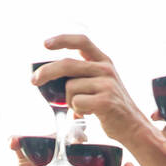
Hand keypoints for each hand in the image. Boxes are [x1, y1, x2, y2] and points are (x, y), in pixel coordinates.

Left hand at [37, 35, 152, 145]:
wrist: (132, 125)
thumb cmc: (110, 106)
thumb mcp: (101, 83)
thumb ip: (82, 76)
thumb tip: (51, 78)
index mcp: (104, 61)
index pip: (82, 41)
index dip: (62, 40)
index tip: (45, 44)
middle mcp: (106, 69)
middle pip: (67, 65)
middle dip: (47, 72)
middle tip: (34, 81)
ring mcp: (107, 84)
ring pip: (70, 88)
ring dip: (70, 101)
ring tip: (83, 108)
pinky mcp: (105, 101)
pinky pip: (77, 103)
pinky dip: (77, 111)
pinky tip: (89, 114)